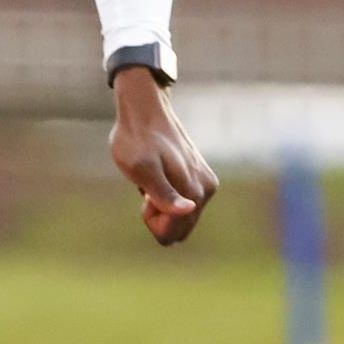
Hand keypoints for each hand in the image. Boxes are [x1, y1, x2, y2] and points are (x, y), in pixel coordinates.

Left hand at [109, 68, 217, 245]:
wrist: (145, 109)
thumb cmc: (136, 139)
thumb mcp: (140, 168)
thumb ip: (163, 193)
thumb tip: (188, 210)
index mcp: (193, 192)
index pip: (170, 234)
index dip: (150, 217)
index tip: (144, 193)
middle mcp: (206, 190)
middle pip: (179, 230)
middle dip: (158, 214)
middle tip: (147, 185)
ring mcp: (206, 183)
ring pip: (182, 217)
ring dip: (162, 204)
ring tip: (153, 175)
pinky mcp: (203, 177)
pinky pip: (184, 203)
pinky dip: (168, 193)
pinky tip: (160, 171)